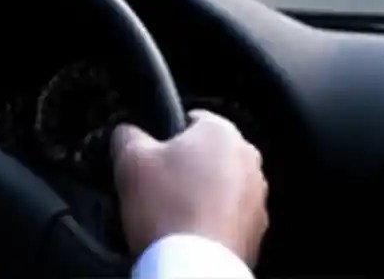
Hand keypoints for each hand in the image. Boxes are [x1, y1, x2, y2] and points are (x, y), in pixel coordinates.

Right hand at [111, 109, 268, 265]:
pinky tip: (191, 233)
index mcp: (221, 132)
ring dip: (201, 195)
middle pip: (208, 154)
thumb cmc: (168, 211)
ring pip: (221, 185)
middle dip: (185, 168)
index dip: (166, 137)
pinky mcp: (257, 227)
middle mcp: (247, 158)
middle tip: (159, 189)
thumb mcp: (131, 161)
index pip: (192, 119)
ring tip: (174, 215)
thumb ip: (128, 135)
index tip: (153, 158)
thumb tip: (127, 133)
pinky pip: (230, 215)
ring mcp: (257, 195)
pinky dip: (213, 221)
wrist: (194, 267)